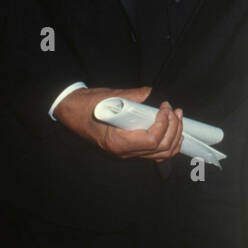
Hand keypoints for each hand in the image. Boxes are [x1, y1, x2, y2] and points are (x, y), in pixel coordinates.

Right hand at [53, 84, 183, 159]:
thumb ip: (131, 96)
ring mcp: (127, 154)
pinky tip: (173, 131)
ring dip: (174, 136)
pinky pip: (155, 154)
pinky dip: (168, 144)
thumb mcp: (107, 97)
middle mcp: (123, 153)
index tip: (165, 107)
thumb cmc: (86, 105)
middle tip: (175, 110)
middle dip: (174, 128)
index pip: (151, 140)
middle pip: (161, 149)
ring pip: (161, 155)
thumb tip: (149, 92)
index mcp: (117, 142)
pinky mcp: (130, 151)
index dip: (164, 124)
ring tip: (177, 118)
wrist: (70, 112)